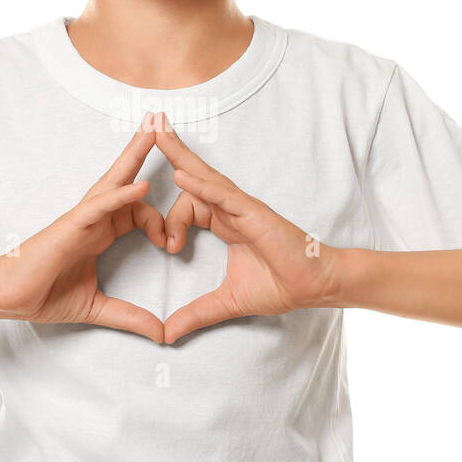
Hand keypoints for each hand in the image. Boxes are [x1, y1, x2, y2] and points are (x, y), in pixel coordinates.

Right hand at [0, 112, 169, 340]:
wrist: (10, 298)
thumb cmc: (43, 295)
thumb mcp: (98, 308)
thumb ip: (131, 317)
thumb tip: (161, 335)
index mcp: (100, 233)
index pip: (137, 213)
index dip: (160, 222)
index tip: (171, 247)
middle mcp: (93, 219)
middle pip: (125, 178)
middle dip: (145, 150)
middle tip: (164, 122)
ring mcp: (82, 218)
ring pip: (113, 181)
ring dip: (134, 156)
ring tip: (155, 131)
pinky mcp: (71, 225)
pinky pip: (99, 206)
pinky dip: (120, 195)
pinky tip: (141, 186)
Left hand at [151, 113, 344, 342]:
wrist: (313, 287)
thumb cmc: (280, 286)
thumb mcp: (226, 302)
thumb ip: (195, 315)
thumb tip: (167, 335)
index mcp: (224, 223)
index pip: (187, 207)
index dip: (170, 223)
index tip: (168, 247)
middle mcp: (230, 209)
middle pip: (194, 175)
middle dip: (170, 151)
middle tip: (147, 126)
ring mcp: (242, 207)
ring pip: (206, 177)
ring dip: (180, 154)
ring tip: (157, 132)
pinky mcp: (253, 212)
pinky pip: (223, 194)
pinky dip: (202, 184)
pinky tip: (182, 174)